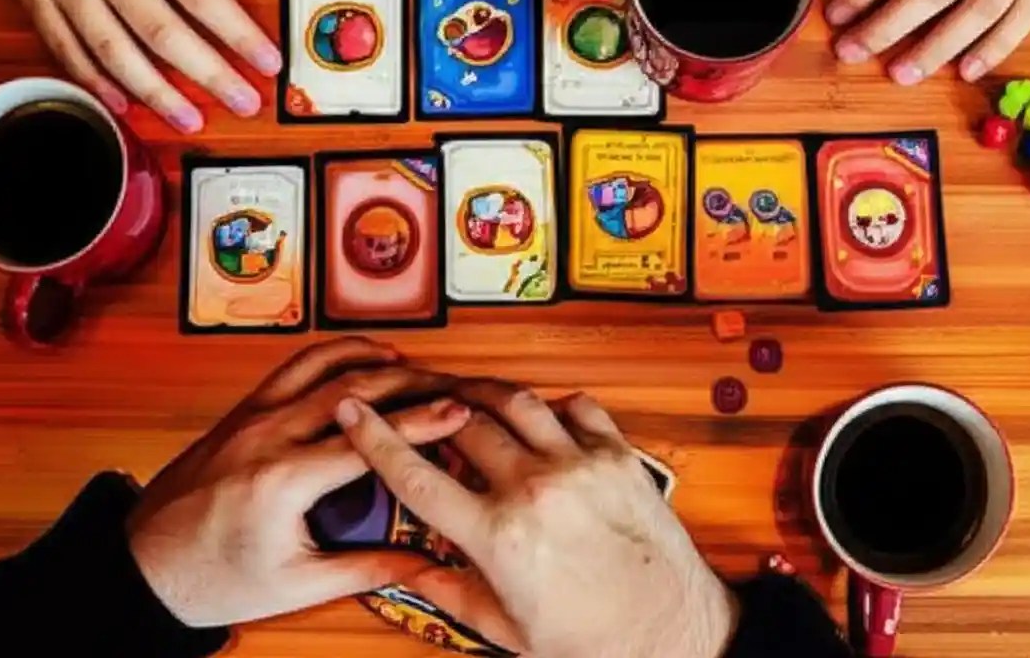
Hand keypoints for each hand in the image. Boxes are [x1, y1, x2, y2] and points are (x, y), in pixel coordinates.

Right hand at [0, 0, 281, 132]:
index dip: (236, 31)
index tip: (266, 60)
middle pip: (162, 33)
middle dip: (208, 73)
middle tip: (242, 100)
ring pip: (114, 52)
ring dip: (156, 92)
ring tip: (190, 119)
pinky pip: (66, 48)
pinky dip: (95, 81)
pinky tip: (123, 105)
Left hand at [127, 338, 470, 626]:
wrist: (141, 568)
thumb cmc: (212, 580)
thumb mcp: (296, 585)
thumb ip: (366, 568)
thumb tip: (425, 563)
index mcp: (282, 480)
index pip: (368, 438)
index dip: (421, 421)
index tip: (459, 411)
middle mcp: (265, 436)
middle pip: (352, 388)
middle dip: (408, 381)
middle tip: (448, 383)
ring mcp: (249, 418)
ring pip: (318, 364)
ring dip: (367, 356)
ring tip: (409, 362)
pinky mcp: (238, 414)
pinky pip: (290, 371)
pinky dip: (329, 357)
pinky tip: (355, 363)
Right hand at [339, 382, 737, 657]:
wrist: (672, 634)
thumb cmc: (596, 639)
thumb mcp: (507, 630)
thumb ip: (452, 592)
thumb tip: (411, 571)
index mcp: (499, 537)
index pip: (417, 475)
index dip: (376, 438)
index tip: (356, 414)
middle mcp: (536, 490)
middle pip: (463, 424)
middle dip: (435, 414)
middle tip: (423, 411)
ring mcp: (580, 466)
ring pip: (515, 401)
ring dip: (486, 396)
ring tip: (471, 401)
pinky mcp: (618, 456)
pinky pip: (576, 406)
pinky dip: (552, 406)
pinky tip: (541, 419)